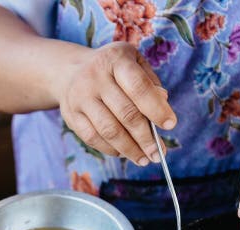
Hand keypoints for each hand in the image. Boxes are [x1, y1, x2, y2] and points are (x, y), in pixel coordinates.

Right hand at [51, 42, 176, 165]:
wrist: (69, 71)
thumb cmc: (112, 70)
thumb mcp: (134, 64)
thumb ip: (150, 83)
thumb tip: (163, 105)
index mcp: (116, 59)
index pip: (139, 87)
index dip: (157, 108)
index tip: (170, 125)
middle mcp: (95, 76)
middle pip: (126, 113)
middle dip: (146, 137)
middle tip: (159, 153)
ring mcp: (80, 97)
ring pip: (109, 130)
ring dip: (130, 149)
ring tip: (144, 159)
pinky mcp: (71, 115)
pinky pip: (93, 138)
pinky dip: (111, 149)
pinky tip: (124, 153)